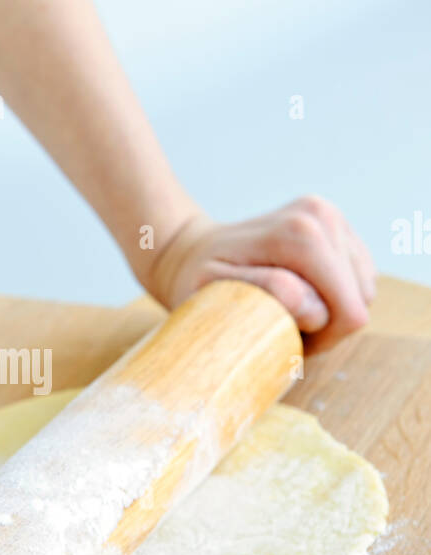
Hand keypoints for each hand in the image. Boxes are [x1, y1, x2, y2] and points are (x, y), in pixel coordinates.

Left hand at [147, 196, 374, 350]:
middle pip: (360, 300)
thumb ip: (267, 293)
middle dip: (328, 323)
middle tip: (281, 324)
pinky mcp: (337, 225)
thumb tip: (308, 300)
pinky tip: (302, 292)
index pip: (348, 311)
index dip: (320, 338)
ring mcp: (332, 216)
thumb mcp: (219, 291)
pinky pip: (359, 278)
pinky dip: (335, 294)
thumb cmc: (201, 281)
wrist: (192, 252)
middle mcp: (322, 216)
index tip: (278, 333)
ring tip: (289, 309)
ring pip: (363, 290)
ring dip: (331, 309)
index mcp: (302, 234)